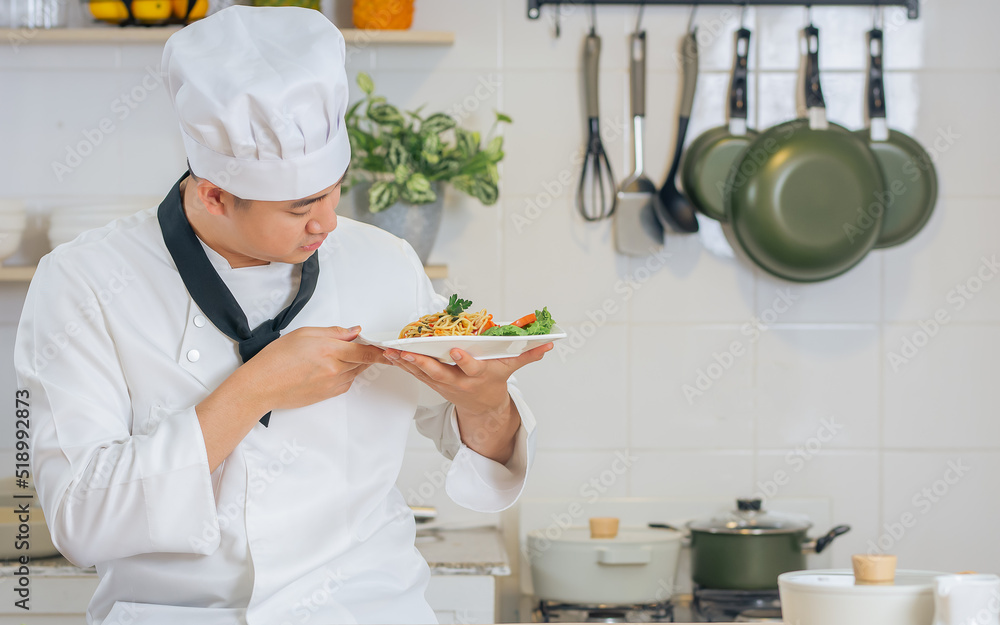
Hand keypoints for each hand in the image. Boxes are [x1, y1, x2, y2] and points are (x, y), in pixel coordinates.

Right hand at [245, 326, 384, 411]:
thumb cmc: (276, 358)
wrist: (261, 386)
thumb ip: (334, 332)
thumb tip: (354, 332)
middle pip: (363, 361)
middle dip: (367, 353)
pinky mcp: (328, 395)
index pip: (366, 351)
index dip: (381, 350)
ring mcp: (332, 384)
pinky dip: (346, 373)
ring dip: (355, 363)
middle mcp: (335, 369)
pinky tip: (333, 367)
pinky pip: (346, 382)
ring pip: (355, 372)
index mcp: (330, 351)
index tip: (391, 348)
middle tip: (363, 344)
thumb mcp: (304, 334)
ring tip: (338, 355)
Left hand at [382, 343, 551, 415]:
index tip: (456, 349)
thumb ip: (528, 354)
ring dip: (405, 363)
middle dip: (424, 364)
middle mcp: (459, 381)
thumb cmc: (495, 380)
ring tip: (391, 349)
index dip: (464, 360)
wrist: (482, 407)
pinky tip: (389, 353)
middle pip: (440, 372)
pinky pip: (414, 373)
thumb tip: (549, 343)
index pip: (471, 367)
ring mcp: (443, 384)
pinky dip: (401, 364)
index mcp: (478, 376)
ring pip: (422, 373)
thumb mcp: (512, 368)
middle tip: (410, 353)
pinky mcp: (431, 383)